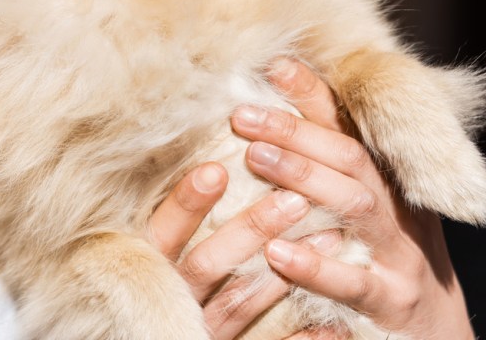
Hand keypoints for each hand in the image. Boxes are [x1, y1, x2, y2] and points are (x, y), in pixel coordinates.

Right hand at [148, 161, 343, 338]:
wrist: (161, 336)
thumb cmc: (161, 280)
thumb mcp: (156, 250)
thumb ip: (173, 222)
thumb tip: (210, 164)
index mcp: (151, 267)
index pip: (164, 234)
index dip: (186, 204)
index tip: (216, 169)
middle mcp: (175, 299)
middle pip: (207, 265)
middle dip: (250, 231)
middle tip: (294, 199)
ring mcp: (201, 329)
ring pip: (239, 303)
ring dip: (284, 273)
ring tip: (330, 237)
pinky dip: (301, 337)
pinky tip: (334, 322)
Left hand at [230, 58, 476, 339]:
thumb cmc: (391, 269)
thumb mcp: (373, 216)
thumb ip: (335, 173)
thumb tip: (273, 124)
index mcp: (391, 185)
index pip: (351, 128)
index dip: (314, 94)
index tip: (274, 64)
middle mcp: (399, 213)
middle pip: (351, 159)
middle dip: (297, 131)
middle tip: (243, 115)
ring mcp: (398, 258)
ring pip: (356, 208)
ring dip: (304, 178)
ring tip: (255, 159)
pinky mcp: (391, 305)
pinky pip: (352, 284)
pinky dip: (315, 268)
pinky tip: (277, 254)